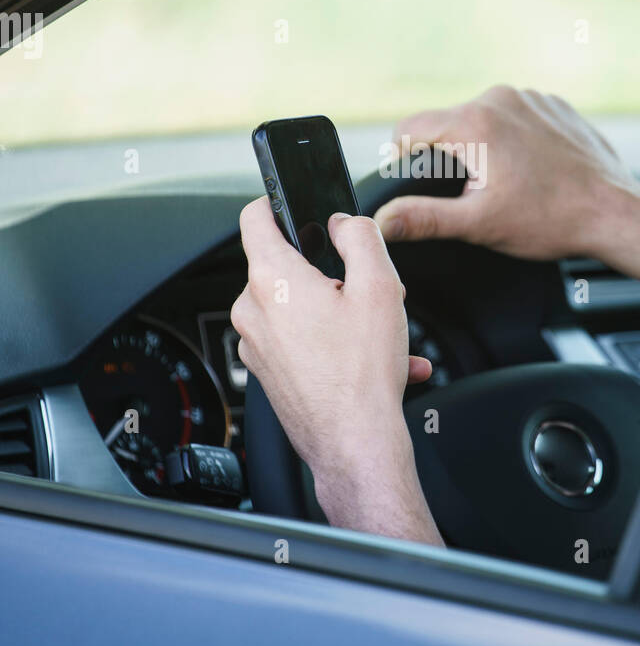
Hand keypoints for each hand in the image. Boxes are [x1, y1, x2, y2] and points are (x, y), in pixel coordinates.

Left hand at [231, 199, 441, 543]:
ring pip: (297, 308)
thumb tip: (345, 224)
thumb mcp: (379, 287)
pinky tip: (373, 360)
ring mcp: (257, 345)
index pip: (254, 218)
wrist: (355, 443)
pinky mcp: (268, 372)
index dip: (275, 202)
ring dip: (337, 312)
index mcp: (272, 280)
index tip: (292, 203)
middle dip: (326, 271)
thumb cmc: (362, 374)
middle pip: (284, 267)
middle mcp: (254, 311)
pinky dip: (332, 343)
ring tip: (379, 333)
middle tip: (364, 289)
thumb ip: (360, 237)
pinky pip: (299, 342)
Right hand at [374, 85, 637, 260]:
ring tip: (509, 183)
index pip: (410, 128)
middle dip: (452, 156)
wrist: (614, 211)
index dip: (404, 158)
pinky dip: (515, 139)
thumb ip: (423, 218)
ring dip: (485, 146)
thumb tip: (381, 220)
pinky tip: (533, 170)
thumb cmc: (550, 219)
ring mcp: (531, 97)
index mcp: (475, 122)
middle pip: (448, 122)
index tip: (421, 182)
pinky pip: (517, 116)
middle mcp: (501, 98)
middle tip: (477, 193)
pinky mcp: (554, 105)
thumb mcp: (478, 223)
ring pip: (483, 118)